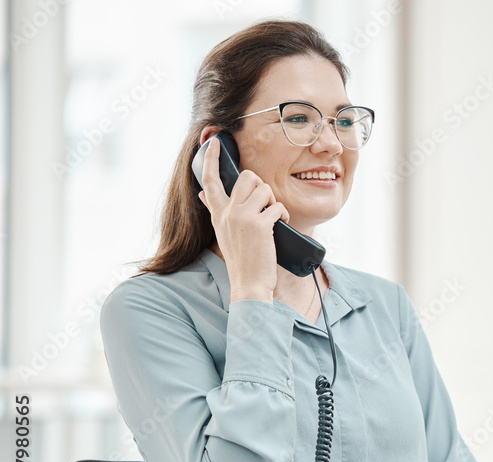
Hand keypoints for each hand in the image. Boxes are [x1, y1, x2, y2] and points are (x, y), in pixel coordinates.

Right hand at [199, 137, 289, 302]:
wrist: (248, 282)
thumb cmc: (241, 258)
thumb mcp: (222, 231)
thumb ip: (214, 210)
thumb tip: (202, 193)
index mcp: (217, 213)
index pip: (209, 179)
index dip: (210, 158)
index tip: (214, 141)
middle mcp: (227, 212)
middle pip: (247, 177)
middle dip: (261, 185)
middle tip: (266, 203)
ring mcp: (243, 217)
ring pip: (264, 189)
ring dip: (274, 200)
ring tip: (274, 216)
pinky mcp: (261, 225)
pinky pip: (278, 206)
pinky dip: (284, 214)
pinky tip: (283, 224)